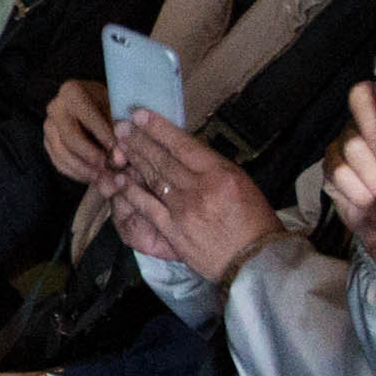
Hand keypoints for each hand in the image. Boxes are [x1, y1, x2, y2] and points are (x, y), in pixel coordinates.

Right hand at [41, 75, 123, 190]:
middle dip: (91, 157)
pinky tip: (95, 177)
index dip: (105, 140)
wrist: (96, 106)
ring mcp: (48, 126)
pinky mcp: (48, 143)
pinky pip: (59, 163)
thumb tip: (119, 160)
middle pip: (70, 139)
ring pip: (63, 154)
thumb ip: (118, 133)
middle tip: (110, 170)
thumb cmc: (110, 105)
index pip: (88, 119)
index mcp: (72, 91)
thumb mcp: (117, 110)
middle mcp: (55, 107)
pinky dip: (78, 174)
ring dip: (85, 170)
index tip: (121, 156)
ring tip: (106, 178)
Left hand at [108, 108, 276, 281]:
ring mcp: (183, 211)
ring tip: (119, 144)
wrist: (255, 261)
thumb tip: (185, 151)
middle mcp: (199, 188)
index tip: (140, 114)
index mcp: (219, 173)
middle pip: (163, 159)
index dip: (158, 128)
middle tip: (121, 125)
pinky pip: (147, 208)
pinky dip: (133, 192)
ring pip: (153, 179)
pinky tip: (122, 179)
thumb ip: (212, 166)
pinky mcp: (173, 231)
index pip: (183, 145)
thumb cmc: (253, 220)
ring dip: (134, 160)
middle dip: (139, 140)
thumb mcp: (241, 182)